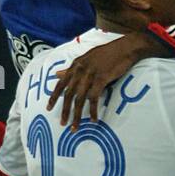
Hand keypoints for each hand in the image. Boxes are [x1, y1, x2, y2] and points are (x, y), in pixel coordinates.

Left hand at [46, 31, 165, 128]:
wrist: (126, 48)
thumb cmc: (108, 54)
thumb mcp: (86, 59)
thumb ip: (72, 69)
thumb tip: (57, 75)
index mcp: (76, 65)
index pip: (60, 83)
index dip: (54, 97)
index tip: (48, 109)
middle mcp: (80, 69)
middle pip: (69, 94)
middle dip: (65, 111)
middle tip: (63, 124)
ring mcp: (90, 74)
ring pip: (79, 99)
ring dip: (77, 115)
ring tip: (75, 127)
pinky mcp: (101, 78)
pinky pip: (94, 98)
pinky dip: (92, 110)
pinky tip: (93, 119)